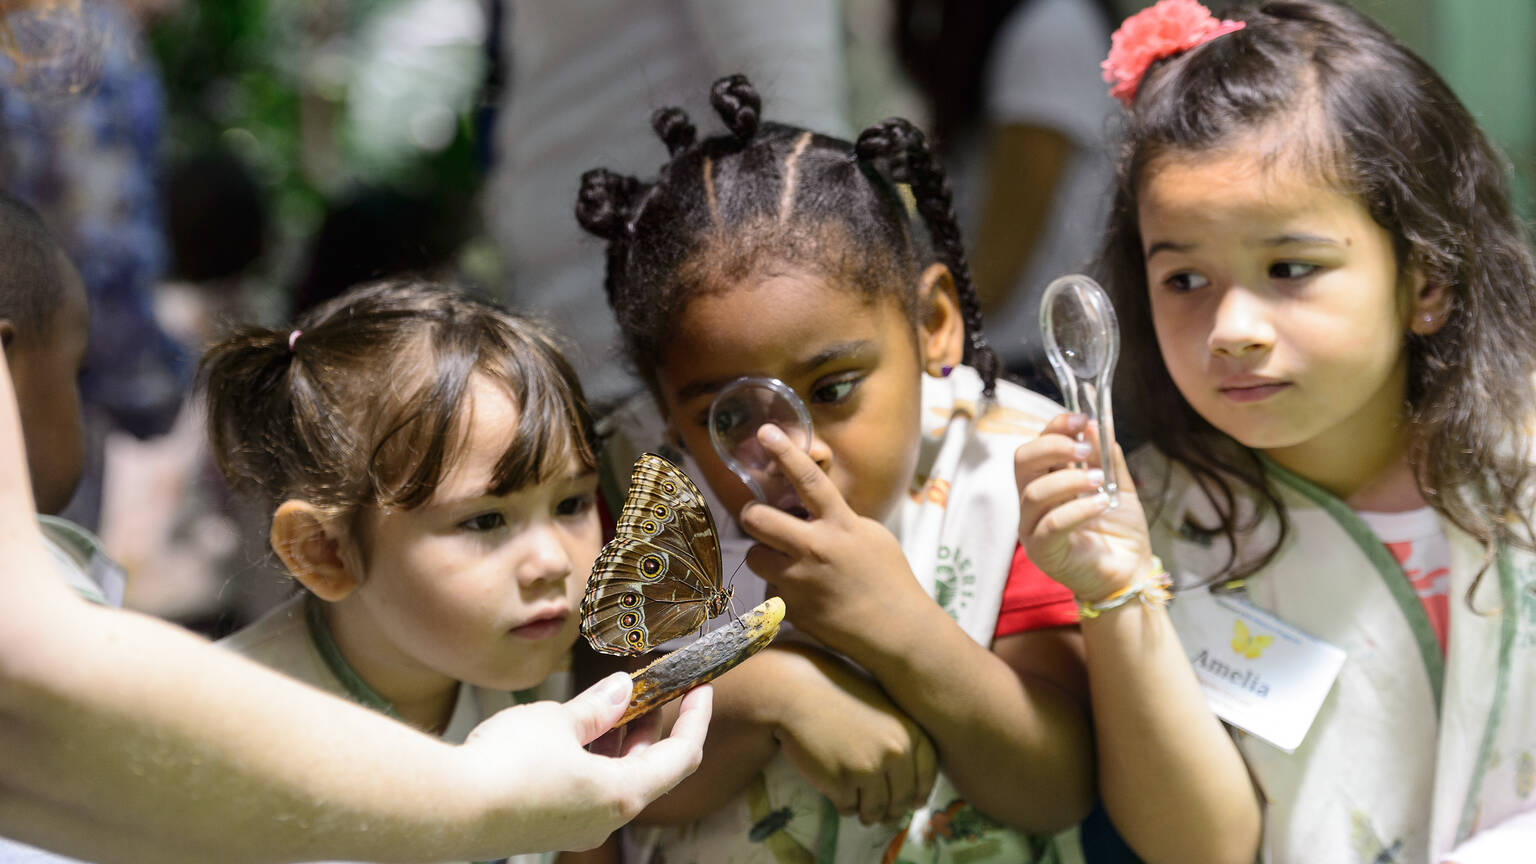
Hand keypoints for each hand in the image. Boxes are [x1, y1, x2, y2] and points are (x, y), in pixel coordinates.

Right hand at [458, 673, 711, 851]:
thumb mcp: (558, 720)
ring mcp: (577, 827)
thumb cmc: (507, 764)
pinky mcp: (549, 827)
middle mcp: (606, 818)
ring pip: (616, 780)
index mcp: (622, 793)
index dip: (695, 720)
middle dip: (653, 727)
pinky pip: (587, 790)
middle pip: (649, 770)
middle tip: (653, 690)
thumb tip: (622, 689)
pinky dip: (593, 759)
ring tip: (613, 702)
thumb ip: (596, 707)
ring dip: (620, 742)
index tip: (700, 691)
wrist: (449, 808)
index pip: (681, 755)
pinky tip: (578, 731)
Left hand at [739, 424, 932, 655]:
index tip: (765, 432)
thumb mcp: (871, 535)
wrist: (896, 631)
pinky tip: (800, 593)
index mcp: (840, 525)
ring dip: (763, 553)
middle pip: (758, 519)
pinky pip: (769, 588)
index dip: (785, 453)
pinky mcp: (791, 608)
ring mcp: (799, 581)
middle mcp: (815, 550)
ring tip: (782, 559)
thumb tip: (813, 508)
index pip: (809, 481)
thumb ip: (840, 518)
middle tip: (756, 515)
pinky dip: (778, 587)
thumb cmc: (890, 578)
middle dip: (751, 514)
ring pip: (754, 555)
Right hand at [771, 645, 936, 824]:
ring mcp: (869, 768)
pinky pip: (848, 807)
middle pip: (902, 798)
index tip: (913, 803)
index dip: (920, 792)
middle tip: (883, 815)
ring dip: (868, 813)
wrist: (799, 693)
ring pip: (876, 810)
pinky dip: (844, 804)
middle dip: (892, 811)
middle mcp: (896, 752)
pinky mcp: (842, 781)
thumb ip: (902, 743)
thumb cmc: (840, 696)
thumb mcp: (884, 710)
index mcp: (911, 732)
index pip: (928, 774)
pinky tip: (836, 790)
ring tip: (860, 807)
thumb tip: (917, 798)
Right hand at [1014, 413, 1155, 603]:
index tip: (1082, 419)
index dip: (1055, 427)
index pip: (1036, 445)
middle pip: (1023, 461)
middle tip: (1085, 450)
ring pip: (1034, 492)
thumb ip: (1107, 456)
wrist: (1131, 571)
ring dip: (1070, 479)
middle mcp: (1033, 501)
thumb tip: (1096, 423)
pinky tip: (1101, 504)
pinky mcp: (1042, 551)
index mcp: (1047, 480)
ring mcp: (1033, 527)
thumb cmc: (1120, 530)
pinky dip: (1077, 509)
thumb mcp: (1118, 485)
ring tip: (1101, 481)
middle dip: (1054, 447)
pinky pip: (1050, 524)